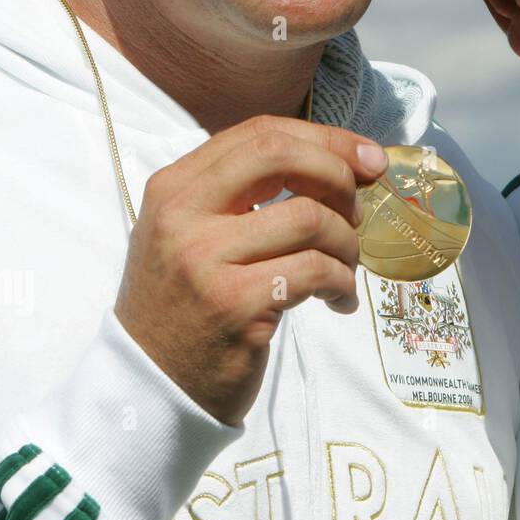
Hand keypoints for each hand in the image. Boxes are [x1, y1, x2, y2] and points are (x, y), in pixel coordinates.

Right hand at [115, 115, 388, 426]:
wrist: (150, 385)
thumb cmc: (189, 304)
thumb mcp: (196, 234)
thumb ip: (249, 194)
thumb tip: (345, 163)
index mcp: (174, 188)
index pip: (261, 134)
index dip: (326, 140)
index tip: (368, 158)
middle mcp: (182, 215)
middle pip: (281, 156)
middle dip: (339, 174)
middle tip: (359, 208)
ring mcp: (205, 261)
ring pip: (309, 218)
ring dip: (347, 243)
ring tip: (345, 268)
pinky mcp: (234, 306)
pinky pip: (315, 271)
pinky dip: (342, 283)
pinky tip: (338, 300)